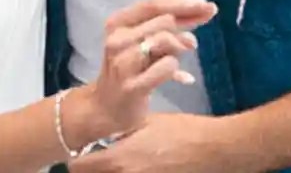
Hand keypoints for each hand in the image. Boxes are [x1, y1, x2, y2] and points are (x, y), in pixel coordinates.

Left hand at [69, 114, 227, 172]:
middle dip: (93, 170)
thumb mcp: (147, 123)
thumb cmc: (181, 131)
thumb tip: (109, 138)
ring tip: (117, 163)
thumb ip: (123, 133)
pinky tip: (137, 167)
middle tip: (97, 160)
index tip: (80, 156)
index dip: (77, 161)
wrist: (213, 149)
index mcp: (119, 159)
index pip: (80, 168)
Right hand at [78, 0, 216, 139]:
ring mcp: (122, 63)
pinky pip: (167, 67)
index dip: (182, 3)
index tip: (206, 4)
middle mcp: (116, 39)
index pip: (153, 4)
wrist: (108, 106)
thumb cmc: (131, 69)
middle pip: (163, 20)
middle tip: (191, 44)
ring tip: (176, 61)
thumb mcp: (146, 41)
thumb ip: (172, 25)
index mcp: (118, 22)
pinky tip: (184, 79)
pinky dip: (178, 71)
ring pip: (164, 40)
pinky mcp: (132, 87)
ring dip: (179, 49)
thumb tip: (206, 9)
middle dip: (183, 29)